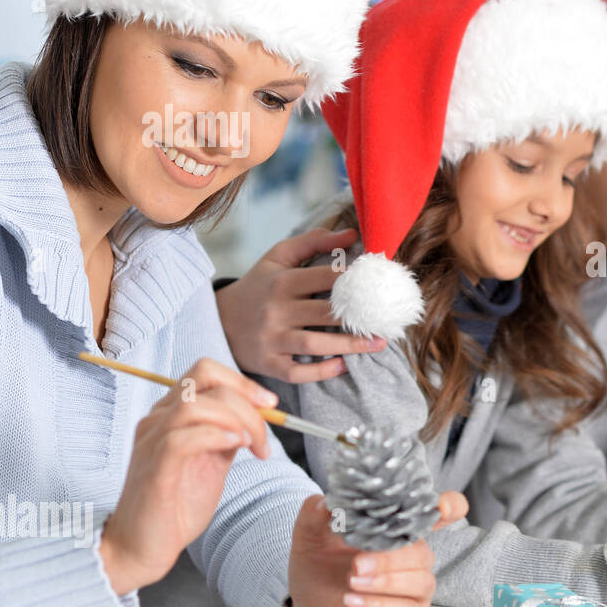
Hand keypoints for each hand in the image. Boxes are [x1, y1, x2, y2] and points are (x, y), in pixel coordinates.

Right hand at [100, 358, 278, 595]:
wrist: (143, 546)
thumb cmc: (176, 504)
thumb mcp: (212, 461)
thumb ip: (228, 435)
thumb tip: (257, 416)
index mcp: (170, 414)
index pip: (206, 372)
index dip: (243, 382)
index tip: (270, 406)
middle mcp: (157, 420)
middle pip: (204, 378)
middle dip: (246, 399)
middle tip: (263, 434)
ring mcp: (151, 441)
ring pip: (194, 403)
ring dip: (235, 418)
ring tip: (249, 445)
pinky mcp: (153, 468)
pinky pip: (181, 437)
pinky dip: (215, 436)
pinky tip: (233, 448)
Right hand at [215, 226, 385, 382]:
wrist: (218, 320)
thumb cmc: (259, 286)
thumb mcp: (277, 258)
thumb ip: (312, 242)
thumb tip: (351, 234)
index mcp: (281, 282)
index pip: (324, 278)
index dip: (354, 279)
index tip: (379, 283)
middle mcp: (276, 310)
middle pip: (323, 313)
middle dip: (359, 316)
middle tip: (388, 319)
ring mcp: (271, 339)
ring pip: (314, 343)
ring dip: (349, 345)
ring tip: (379, 343)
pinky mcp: (269, 363)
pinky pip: (298, 371)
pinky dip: (321, 371)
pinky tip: (344, 366)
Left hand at [288, 491, 467, 606]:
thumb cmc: (319, 573)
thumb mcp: (310, 540)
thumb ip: (316, 516)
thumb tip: (327, 502)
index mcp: (397, 532)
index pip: (439, 515)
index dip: (449, 507)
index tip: (441, 507)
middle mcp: (412, 559)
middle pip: (423, 551)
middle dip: (391, 557)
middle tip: (357, 563)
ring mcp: (414, 591)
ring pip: (421, 581)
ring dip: (386, 581)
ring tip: (352, 582)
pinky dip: (380, 605)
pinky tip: (353, 601)